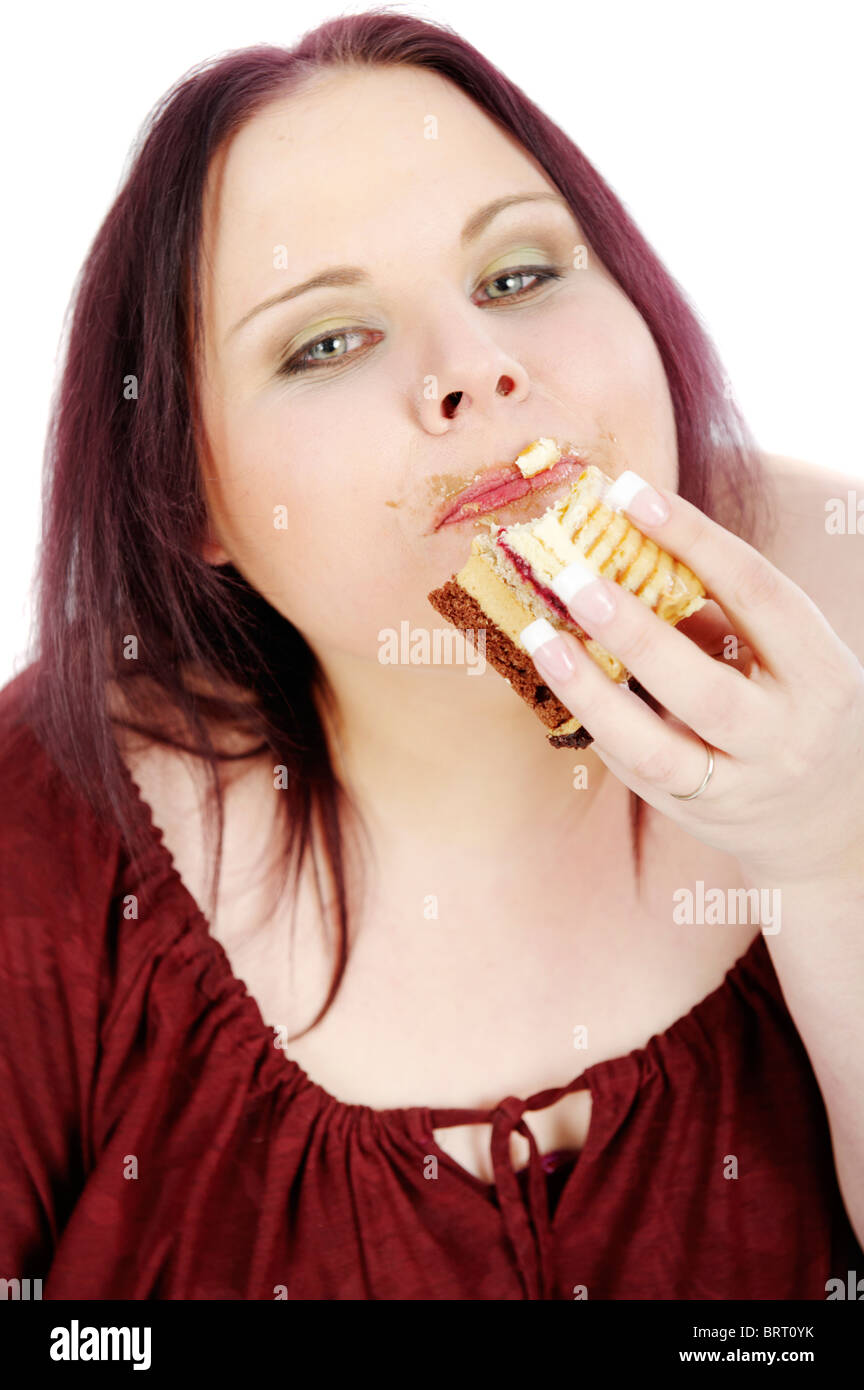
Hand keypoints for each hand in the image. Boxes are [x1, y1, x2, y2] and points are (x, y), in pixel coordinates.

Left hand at [520, 474, 863, 886]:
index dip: (692, 537)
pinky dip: (598, 724)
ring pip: (655, 748)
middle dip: (632, 631)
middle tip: (571, 580)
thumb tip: (624, 546)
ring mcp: (741, 785)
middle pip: (703, 686)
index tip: (629, 492)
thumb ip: (717, 609)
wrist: (828, 813)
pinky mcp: (699, 815)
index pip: (756, 592)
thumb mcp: (784, 652)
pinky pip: (638, 772)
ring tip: (541, 638)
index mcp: (818, 670)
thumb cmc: (793, 701)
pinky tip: (562, 683)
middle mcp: (786, 734)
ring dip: (589, 691)